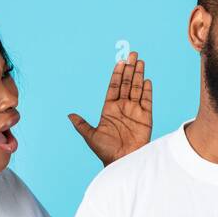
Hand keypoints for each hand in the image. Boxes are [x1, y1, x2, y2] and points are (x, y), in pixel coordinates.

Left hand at [68, 50, 152, 165]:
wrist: (122, 162)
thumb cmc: (106, 152)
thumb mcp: (91, 137)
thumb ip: (82, 124)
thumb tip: (69, 115)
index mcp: (109, 109)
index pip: (114, 86)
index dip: (117, 74)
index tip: (120, 61)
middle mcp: (122, 107)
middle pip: (126, 83)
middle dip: (129, 68)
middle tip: (132, 54)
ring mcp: (134, 111)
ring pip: (137, 88)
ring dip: (138, 75)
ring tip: (140, 61)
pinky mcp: (146, 118)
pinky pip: (147, 101)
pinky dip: (147, 90)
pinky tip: (146, 80)